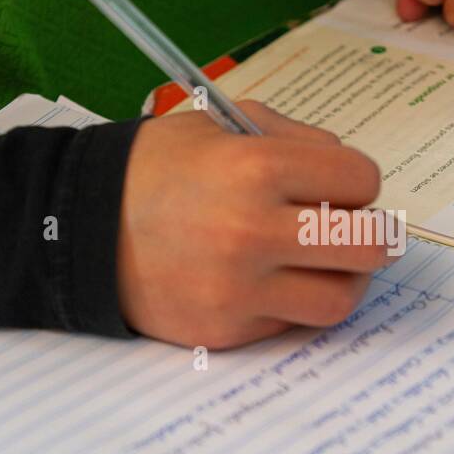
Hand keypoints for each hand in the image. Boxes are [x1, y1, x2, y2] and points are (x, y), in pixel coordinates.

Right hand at [115, 101, 387, 348]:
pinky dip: (293, 303)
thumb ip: (295, 140)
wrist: (80, 227)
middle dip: (374, 236)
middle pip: (369, 247)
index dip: (358, 181)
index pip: (361, 181)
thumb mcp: (222, 124)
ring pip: (341, 298)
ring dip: (343, 279)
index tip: (343, 185)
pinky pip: (292, 323)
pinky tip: (269, 280)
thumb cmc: (157, 169)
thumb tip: (352, 177)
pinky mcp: (227, 329)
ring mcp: (240, 288)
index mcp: (257, 167)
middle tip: (361, 232)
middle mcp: (253, 231)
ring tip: (323, 263)